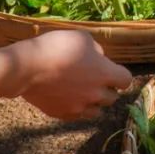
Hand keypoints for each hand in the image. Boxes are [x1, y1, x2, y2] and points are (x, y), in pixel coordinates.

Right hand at [10, 31, 132, 118]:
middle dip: (107, 89)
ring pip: (96, 111)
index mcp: (104, 73)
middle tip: (94, 79)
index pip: (126, 81)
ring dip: (94, 102)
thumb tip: (99, 58)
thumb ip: (96, 50)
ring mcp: (79, 107)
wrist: (28, 67)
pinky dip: (77, 108)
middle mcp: (95, 93)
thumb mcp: (82, 38)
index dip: (120, 76)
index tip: (112, 71)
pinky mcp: (63, 115)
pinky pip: (78, 116)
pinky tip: (68, 97)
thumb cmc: (57, 47)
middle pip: (112, 98)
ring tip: (82, 91)